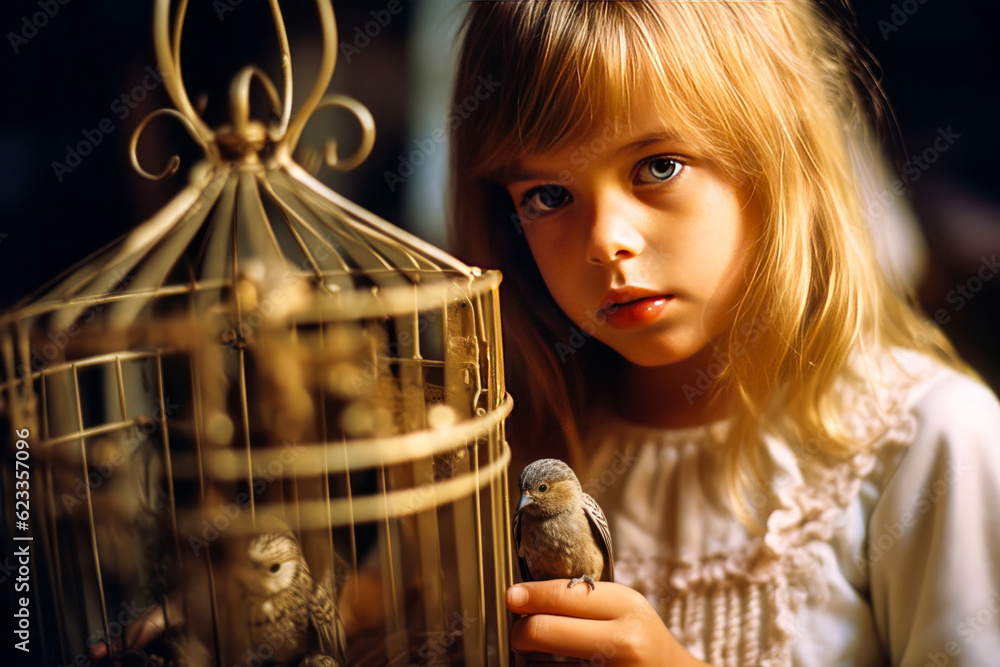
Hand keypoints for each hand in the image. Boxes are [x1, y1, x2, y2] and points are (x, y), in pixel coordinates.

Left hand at [507, 580, 708, 665]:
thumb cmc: (640, 636)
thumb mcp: (622, 607)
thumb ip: (581, 598)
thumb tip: (523, 595)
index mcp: (625, 606)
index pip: (560, 595)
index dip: (527, 596)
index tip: (511, 597)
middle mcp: (621, 641)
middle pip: (541, 631)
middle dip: (520, 632)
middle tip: (520, 633)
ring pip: (542, 666)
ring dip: (530, 660)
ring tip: (540, 654)